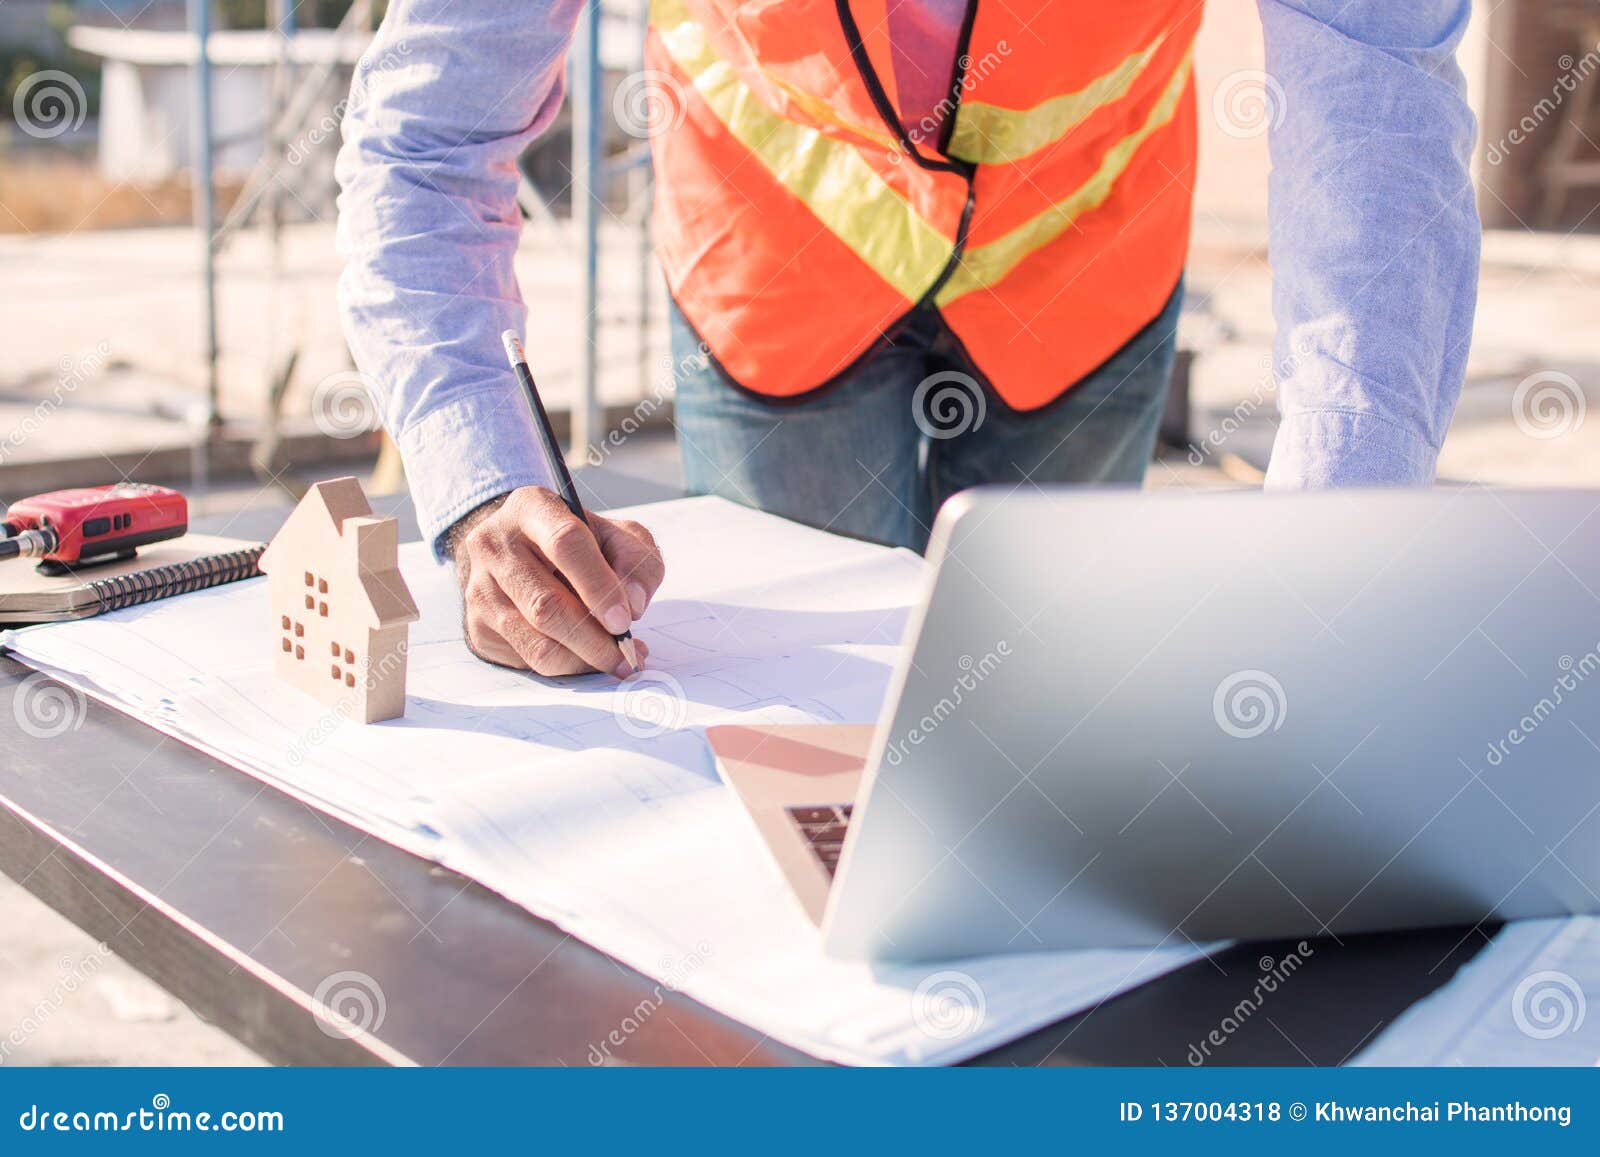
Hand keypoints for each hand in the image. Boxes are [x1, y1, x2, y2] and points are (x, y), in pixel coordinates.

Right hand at [449, 487, 664, 676]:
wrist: (524, 553)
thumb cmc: (579, 545)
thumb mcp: (617, 536)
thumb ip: (637, 561)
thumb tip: (634, 604)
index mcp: (532, 507)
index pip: (565, 543)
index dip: (599, 586)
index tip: (624, 620)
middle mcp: (495, 544)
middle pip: (546, 604)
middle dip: (594, 638)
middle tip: (627, 654)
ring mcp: (480, 586)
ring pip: (536, 641)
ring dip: (583, 659)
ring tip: (615, 660)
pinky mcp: (477, 624)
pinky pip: (527, 659)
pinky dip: (567, 667)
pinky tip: (587, 657)